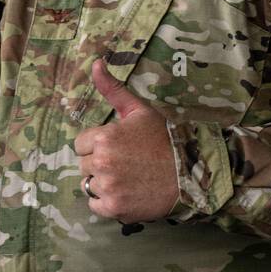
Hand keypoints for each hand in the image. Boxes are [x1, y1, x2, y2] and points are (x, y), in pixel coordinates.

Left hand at [73, 58, 180, 223]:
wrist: (190, 174)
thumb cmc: (163, 140)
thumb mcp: (138, 110)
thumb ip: (112, 89)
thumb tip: (95, 63)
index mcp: (104, 137)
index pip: (80, 145)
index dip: (98, 145)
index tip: (119, 148)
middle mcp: (102, 162)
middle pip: (84, 165)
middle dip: (100, 164)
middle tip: (126, 164)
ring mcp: (108, 187)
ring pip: (89, 185)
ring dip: (103, 184)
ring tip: (127, 178)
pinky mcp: (115, 208)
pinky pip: (95, 206)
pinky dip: (107, 202)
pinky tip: (126, 193)